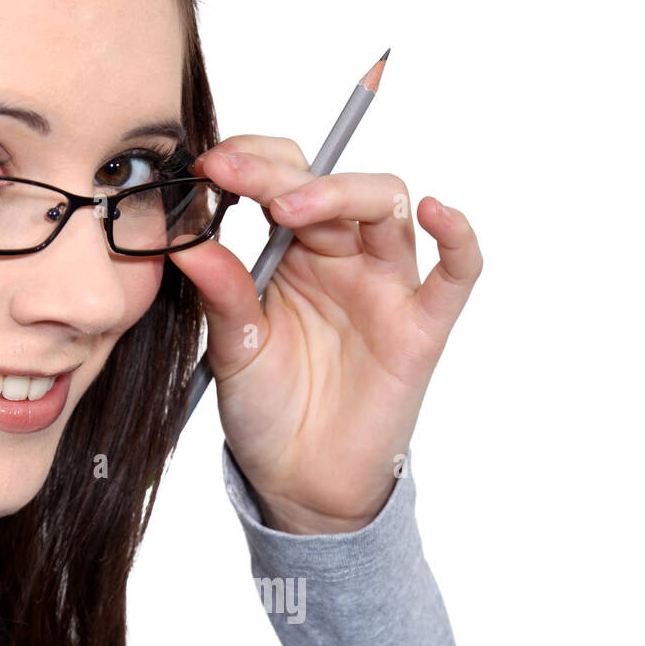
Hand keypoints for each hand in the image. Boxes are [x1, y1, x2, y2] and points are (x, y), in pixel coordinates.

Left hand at [166, 134, 482, 533]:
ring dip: (341, 191)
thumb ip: (221, 294)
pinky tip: (436, 212)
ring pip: (386, 207)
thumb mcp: (233, 348)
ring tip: (290, 208)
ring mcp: (385, 288)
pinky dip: (459, 238)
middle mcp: (343, 259)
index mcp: (294, 254)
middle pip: (330, 184)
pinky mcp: (421, 327)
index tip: (207, 167)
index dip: (250, 164)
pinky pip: (457, 274)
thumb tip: (185, 240)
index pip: (283, 180)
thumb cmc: (268, 411)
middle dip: (280, 173)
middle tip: (233, 174)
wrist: (298, 480)